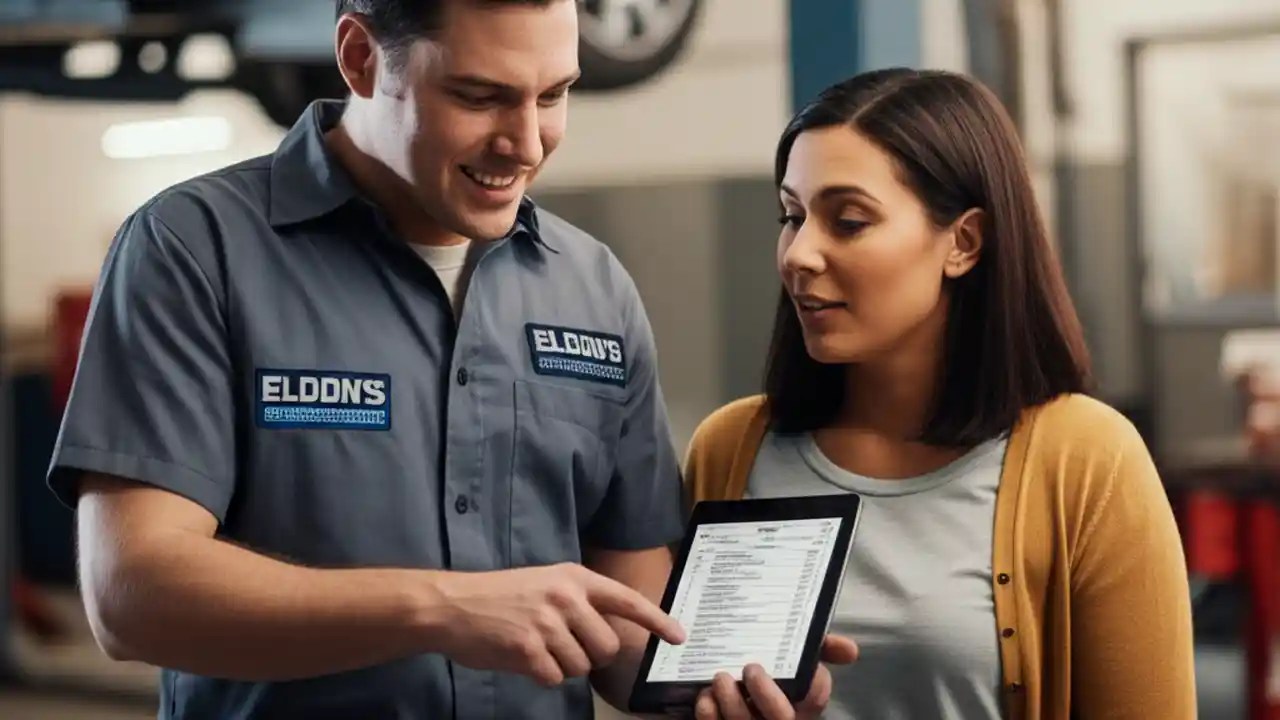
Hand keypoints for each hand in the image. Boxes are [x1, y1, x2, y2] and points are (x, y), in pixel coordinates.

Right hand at [434, 562, 684, 686]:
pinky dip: (542, 675)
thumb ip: (578, 603)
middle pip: (607, 646)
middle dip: (591, 655)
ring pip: (582, 666)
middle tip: (564, 646)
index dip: (656, 620)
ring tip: (537, 647)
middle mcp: (566, 597)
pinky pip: (555, 678)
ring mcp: (547, 623)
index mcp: (574, 578)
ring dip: (563, 666)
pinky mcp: (528, 648)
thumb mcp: (545, 584)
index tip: (679, 636)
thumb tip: (609, 633)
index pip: (626, 600)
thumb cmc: (500, 596)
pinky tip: (522, 657)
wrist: (451, 605)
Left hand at [692, 635, 857, 719]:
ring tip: (720, 677)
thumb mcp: (787, 652)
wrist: (713, 679)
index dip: (814, 687)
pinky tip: (705, 697)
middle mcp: (775, 718)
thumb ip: (818, 647)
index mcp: (797, 702)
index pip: (816, 699)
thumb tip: (850, 650)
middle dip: (768, 696)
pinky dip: (709, 714)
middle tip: (751, 668)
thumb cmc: (756, 666)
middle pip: (782, 719)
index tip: (802, 667)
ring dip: (732, 702)